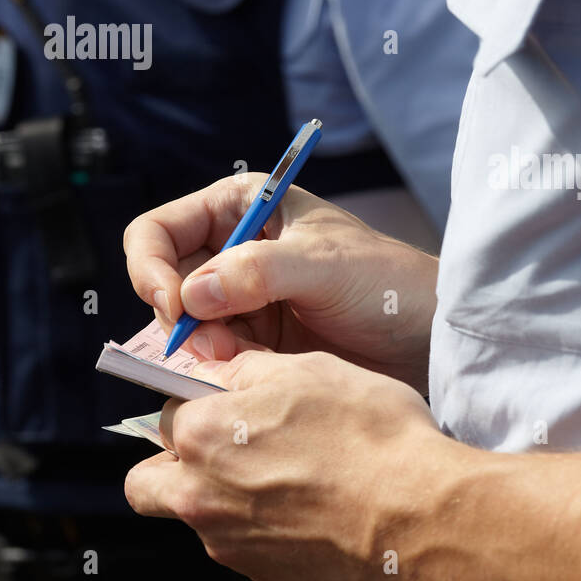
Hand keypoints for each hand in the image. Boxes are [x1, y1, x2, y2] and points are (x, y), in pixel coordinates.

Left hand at [123, 350, 446, 580]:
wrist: (421, 516)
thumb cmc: (373, 439)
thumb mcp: (313, 369)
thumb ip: (252, 369)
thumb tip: (229, 370)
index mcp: (204, 436)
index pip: (166, 413)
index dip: (201, 402)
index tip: (228, 402)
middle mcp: (202, 497)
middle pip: (150, 483)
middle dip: (174, 464)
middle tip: (228, 447)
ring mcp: (233, 545)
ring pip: (202, 517)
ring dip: (228, 496)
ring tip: (294, 475)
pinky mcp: (268, 577)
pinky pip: (248, 546)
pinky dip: (270, 527)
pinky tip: (316, 505)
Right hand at [124, 174, 438, 389]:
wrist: (429, 338)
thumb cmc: (388, 284)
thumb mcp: (326, 266)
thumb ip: (257, 272)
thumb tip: (191, 296)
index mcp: (242, 208)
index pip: (159, 231)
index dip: (152, 268)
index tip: (175, 306)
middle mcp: (233, 249)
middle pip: (164, 283)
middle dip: (178, 317)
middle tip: (214, 345)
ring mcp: (241, 298)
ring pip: (184, 327)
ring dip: (201, 348)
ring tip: (244, 360)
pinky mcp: (255, 342)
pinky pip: (211, 358)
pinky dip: (219, 370)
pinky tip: (252, 373)